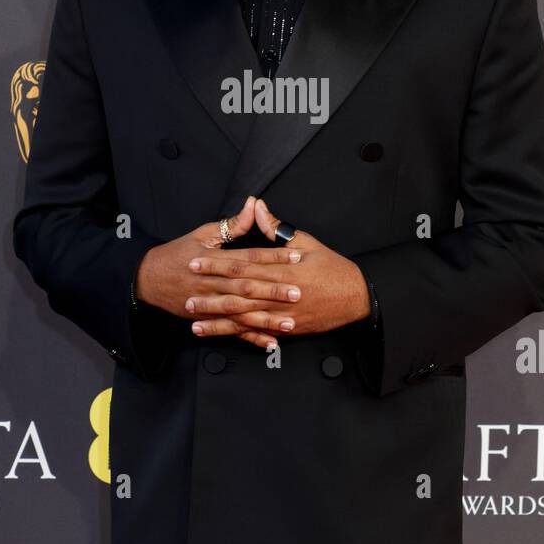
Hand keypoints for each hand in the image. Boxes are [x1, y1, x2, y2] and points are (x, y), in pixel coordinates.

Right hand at [135, 195, 302, 349]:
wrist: (148, 278)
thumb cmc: (178, 253)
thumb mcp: (203, 234)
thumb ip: (232, 224)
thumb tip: (252, 205)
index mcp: (214, 259)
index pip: (248, 256)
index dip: (272, 256)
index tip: (295, 256)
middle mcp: (212, 282)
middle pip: (246, 286)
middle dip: (272, 290)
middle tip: (297, 292)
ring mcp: (209, 303)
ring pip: (241, 312)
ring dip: (266, 319)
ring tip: (289, 322)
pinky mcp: (208, 319)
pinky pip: (232, 330)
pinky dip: (251, 338)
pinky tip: (270, 342)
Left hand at [186, 197, 370, 340]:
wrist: (357, 297)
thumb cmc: (333, 268)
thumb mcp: (307, 242)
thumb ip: (278, 228)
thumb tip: (257, 207)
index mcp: (283, 269)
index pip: (243, 263)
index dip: (217, 263)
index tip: (196, 261)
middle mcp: (280, 293)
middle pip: (239, 293)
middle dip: (211, 294)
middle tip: (187, 295)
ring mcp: (283, 315)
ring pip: (245, 318)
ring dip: (219, 320)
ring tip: (195, 321)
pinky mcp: (287, 329)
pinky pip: (259, 333)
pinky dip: (240, 336)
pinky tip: (223, 336)